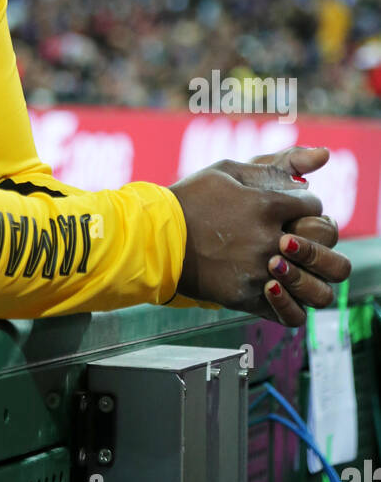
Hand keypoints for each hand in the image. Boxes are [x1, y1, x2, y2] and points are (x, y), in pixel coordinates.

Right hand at [168, 156, 344, 324]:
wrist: (156, 239)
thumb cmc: (189, 199)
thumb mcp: (226, 171)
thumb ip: (268, 168)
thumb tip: (309, 170)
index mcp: (266, 204)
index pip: (313, 205)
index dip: (307, 204)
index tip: (293, 206)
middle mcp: (269, 239)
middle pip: (325, 243)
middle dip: (322, 237)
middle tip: (304, 236)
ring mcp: (260, 271)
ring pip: (316, 285)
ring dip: (313, 274)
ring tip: (295, 267)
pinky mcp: (247, 297)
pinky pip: (290, 313)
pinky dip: (291, 303)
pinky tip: (278, 288)